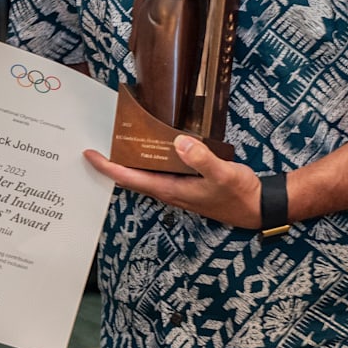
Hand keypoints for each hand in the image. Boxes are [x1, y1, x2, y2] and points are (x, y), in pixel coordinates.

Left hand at [83, 135, 261, 228]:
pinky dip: (149, 159)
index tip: (89, 154)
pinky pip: (159, 170)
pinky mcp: (187, 183)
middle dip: (112, 163)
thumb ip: (200, 158)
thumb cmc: (239, 193)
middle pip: (132, 177)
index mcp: (171, 189)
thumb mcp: (222, 174)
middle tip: (94, 143)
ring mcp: (178, 187)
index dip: (108, 167)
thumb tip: (178, 142)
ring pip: (145, 174)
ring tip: (115, 141)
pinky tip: (150, 146)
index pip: (130, 179)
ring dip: (129, 161)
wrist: (258, 206)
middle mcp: (169, 190)